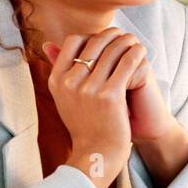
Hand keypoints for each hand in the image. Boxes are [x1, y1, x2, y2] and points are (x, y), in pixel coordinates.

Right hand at [41, 27, 146, 187]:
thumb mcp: (63, 96)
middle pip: (94, 42)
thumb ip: (58, 69)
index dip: (91, 35)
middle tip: (124, 35)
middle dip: (112, 35)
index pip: (73, 41)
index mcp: (56, 80)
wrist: (96, 152)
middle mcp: (70, 82)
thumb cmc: (83, 123)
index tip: (104, 39)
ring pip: (112, 51)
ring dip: (127, 42)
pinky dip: (135, 54)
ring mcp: (89, 89)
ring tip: (134, 42)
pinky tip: (141, 52)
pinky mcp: (110, 96)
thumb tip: (47, 43)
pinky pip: (126, 64)